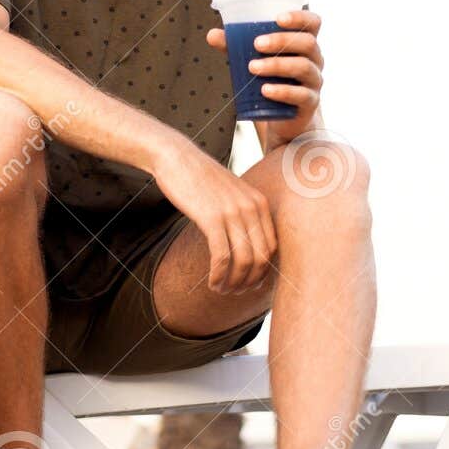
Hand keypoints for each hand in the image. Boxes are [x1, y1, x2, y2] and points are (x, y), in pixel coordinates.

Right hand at [150, 136, 275, 294]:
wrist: (176, 157)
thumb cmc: (200, 177)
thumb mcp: (231, 192)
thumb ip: (243, 213)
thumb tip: (245, 243)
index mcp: (259, 202)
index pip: (271, 248)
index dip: (262, 272)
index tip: (249, 283)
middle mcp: (252, 207)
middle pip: (261, 258)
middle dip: (250, 281)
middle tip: (235, 291)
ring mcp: (233, 212)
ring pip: (243, 260)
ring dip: (234, 282)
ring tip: (222, 290)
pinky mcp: (212, 218)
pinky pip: (221, 256)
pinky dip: (218, 275)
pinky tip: (211, 282)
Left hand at [207, 9, 324, 142]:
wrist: (281, 117)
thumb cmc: (270, 79)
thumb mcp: (252, 59)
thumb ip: (234, 46)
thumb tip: (212, 35)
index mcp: (303, 43)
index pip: (312, 23)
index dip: (299, 17)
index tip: (278, 18)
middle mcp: (314, 59)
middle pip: (307, 43)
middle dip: (281, 41)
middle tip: (257, 44)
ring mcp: (314, 81)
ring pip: (303, 67)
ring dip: (277, 65)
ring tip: (253, 67)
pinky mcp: (310, 102)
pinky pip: (302, 95)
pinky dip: (282, 91)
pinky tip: (265, 90)